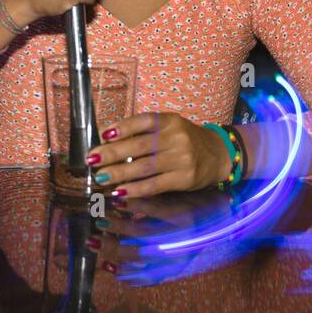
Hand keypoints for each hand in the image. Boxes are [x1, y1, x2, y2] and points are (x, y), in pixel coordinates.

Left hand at [86, 113, 233, 198]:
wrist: (218, 155)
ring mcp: (182, 159)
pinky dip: (135, 189)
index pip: (143, 121)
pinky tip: (119, 192)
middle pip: (140, 146)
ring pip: (144, 167)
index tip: (103, 135)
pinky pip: (155, 185)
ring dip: (120, 173)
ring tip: (100, 177)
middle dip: (113, 153)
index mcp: (170, 121)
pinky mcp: (184, 179)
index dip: (122, 128)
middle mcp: (176, 138)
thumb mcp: (169, 127)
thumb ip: (144, 131)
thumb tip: (108, 139)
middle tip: (92, 159)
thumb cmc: (185, 140)